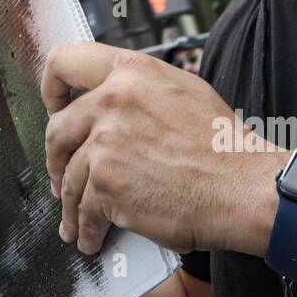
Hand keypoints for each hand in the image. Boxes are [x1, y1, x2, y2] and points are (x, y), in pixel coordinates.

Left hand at [41, 42, 278, 256]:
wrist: (244, 187)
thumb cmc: (223, 146)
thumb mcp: (182, 90)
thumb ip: (139, 88)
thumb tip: (112, 97)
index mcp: (131, 71)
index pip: (64, 61)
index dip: (52, 88)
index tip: (54, 107)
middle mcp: (113, 100)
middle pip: (56, 129)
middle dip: (56, 158)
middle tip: (61, 173)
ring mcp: (106, 143)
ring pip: (69, 176)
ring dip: (69, 202)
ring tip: (74, 217)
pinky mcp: (108, 184)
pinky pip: (84, 209)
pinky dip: (85, 228)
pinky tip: (90, 236)